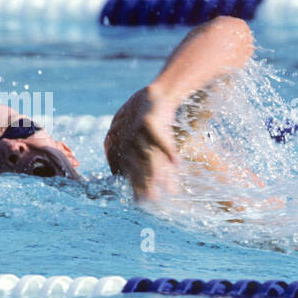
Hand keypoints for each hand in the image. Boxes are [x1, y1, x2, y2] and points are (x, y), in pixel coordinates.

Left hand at [104, 86, 179, 200]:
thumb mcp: (142, 143)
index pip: (126, 170)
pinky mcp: (149, 120)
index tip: (141, 202)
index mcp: (119, 146)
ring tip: (166, 188)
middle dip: (143, 184)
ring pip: (149, 156)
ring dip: (157, 172)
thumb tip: (159, 187)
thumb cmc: (149, 122)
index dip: (135, 186)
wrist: (155, 95)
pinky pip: (161, 138)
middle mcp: (125, 139)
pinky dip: (169, 151)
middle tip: (152, 200)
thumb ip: (144, 163)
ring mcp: (136, 130)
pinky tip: (178, 163)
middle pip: (136, 166)